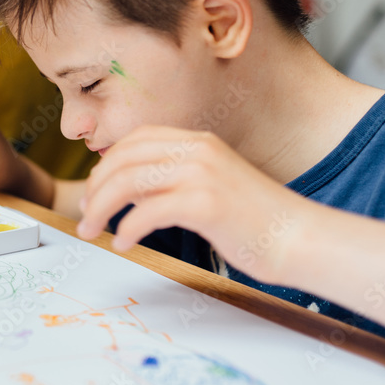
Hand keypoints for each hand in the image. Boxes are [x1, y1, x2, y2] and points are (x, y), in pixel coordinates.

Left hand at [76, 126, 310, 282]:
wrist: (301, 238)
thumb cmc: (256, 220)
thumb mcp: (211, 186)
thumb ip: (173, 181)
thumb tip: (131, 193)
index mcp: (198, 141)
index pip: (135, 140)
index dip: (106, 164)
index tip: (93, 190)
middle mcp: (197, 150)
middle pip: (123, 160)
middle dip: (95, 188)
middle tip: (83, 215)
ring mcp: (201, 174)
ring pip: (128, 183)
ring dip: (101, 209)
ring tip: (91, 231)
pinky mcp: (205, 203)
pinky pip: (148, 212)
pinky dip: (128, 229)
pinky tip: (124, 244)